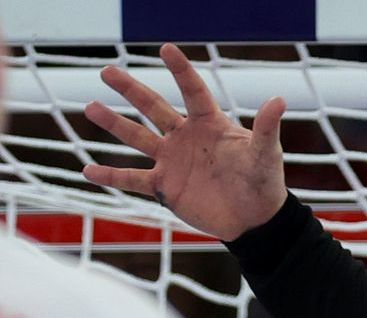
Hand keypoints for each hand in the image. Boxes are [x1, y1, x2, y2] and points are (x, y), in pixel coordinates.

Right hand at [84, 45, 287, 238]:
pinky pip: (133, 179)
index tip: (165, 48)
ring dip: (113, 124)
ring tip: (91, 107)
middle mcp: (185, 137)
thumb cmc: (263, 182)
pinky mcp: (164, 187)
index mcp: (209, 123)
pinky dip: (111, 176)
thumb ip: (267, 129)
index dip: (180, 70)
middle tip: (107, 71)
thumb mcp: (266, 154)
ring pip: (137, 139)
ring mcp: (171, 161)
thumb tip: (278, 100)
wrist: (254, 220)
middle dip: (130, 90)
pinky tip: (88, 170)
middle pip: (153, 108)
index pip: (191, 90)